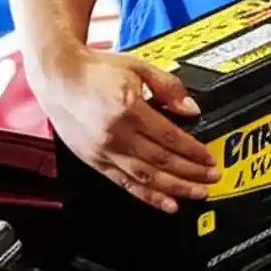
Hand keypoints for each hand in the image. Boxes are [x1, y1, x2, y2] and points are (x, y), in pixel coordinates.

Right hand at [26, 45, 220, 213]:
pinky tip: (165, 202)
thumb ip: (168, 86)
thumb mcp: (138, 67)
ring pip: (146, 177)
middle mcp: (116, 132)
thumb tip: (190, 108)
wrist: (59, 77)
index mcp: (128, 107)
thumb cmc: (94, 70)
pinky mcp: (95, 160)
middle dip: (191, 173)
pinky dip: (148, 195)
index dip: (194, 151)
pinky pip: (125, 183)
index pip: (170, 137)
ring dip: (175, 188)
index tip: (209, 158)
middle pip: (161, 161)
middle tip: (211, 178)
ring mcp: (104, 150)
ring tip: (196, 193)